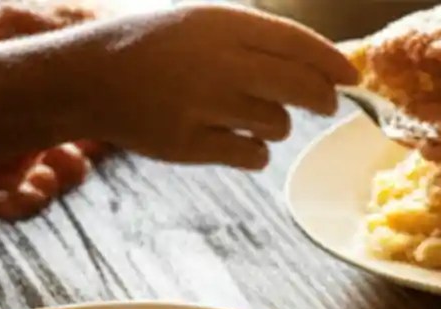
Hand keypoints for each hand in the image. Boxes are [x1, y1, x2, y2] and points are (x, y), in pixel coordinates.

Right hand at [50, 4, 356, 169]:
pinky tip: (240, 141)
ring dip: (276, 123)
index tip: (351, 75)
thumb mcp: (200, 21)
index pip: (296, 43)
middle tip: (324, 104)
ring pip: (277, 124)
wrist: (89, 77)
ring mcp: (201, 105)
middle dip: (321, 98)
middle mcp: (214, 62)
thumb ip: (254, 37)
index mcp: (220, 23)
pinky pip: (252, 155)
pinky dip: (255, 152)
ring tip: (249, 113)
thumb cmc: (153, 47)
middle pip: (298, 86)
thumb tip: (322, 63)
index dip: (331, 62)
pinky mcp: (189, 144)